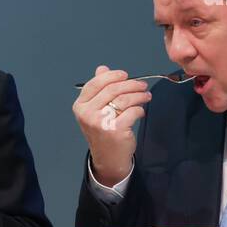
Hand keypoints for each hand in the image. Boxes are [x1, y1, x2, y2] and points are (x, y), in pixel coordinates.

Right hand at [72, 66, 150, 186]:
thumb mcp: (95, 110)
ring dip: (139, 95)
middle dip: (131, 84)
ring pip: (124, 99)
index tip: (126, 75)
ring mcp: (100, 122)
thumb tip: (102, 68)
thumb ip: (98, 89)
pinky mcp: (115, 130)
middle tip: (142, 85)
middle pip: (112, 89)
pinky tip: (141, 111)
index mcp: (80, 106)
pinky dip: (140, 110)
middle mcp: (87, 113)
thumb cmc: (103, 132)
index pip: (96, 83)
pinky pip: (133, 111)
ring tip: (146, 96)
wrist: (108, 158)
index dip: (113, 76)